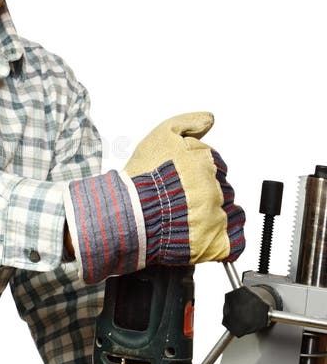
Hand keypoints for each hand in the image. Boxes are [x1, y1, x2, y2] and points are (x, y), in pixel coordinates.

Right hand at [125, 111, 244, 266]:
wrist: (130, 213)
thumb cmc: (142, 177)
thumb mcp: (161, 135)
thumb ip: (189, 123)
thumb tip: (210, 120)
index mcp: (209, 164)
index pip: (215, 165)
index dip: (197, 172)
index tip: (180, 179)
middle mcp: (216, 189)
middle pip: (221, 188)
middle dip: (203, 193)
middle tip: (178, 199)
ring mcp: (217, 217)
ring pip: (227, 212)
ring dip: (211, 214)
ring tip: (183, 217)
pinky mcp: (215, 243)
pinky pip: (233, 241)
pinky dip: (224, 239)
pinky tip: (203, 234)